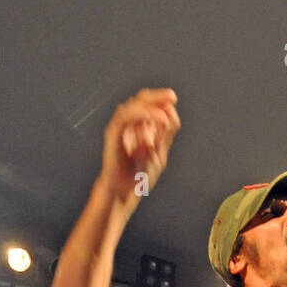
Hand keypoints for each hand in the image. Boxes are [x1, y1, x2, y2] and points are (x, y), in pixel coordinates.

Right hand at [100, 88, 179, 202]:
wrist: (123, 191)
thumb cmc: (139, 175)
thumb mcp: (159, 155)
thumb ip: (164, 137)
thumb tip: (169, 117)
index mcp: (141, 126)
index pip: (153, 106)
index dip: (164, 102)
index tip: (174, 104)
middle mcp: (130, 122)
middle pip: (143, 98)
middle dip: (158, 95)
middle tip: (172, 96)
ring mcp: (121, 126)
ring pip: (133, 104)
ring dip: (150, 106)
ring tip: (163, 118)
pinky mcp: (112, 132)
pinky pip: (124, 116)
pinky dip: (138, 114)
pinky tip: (150, 118)